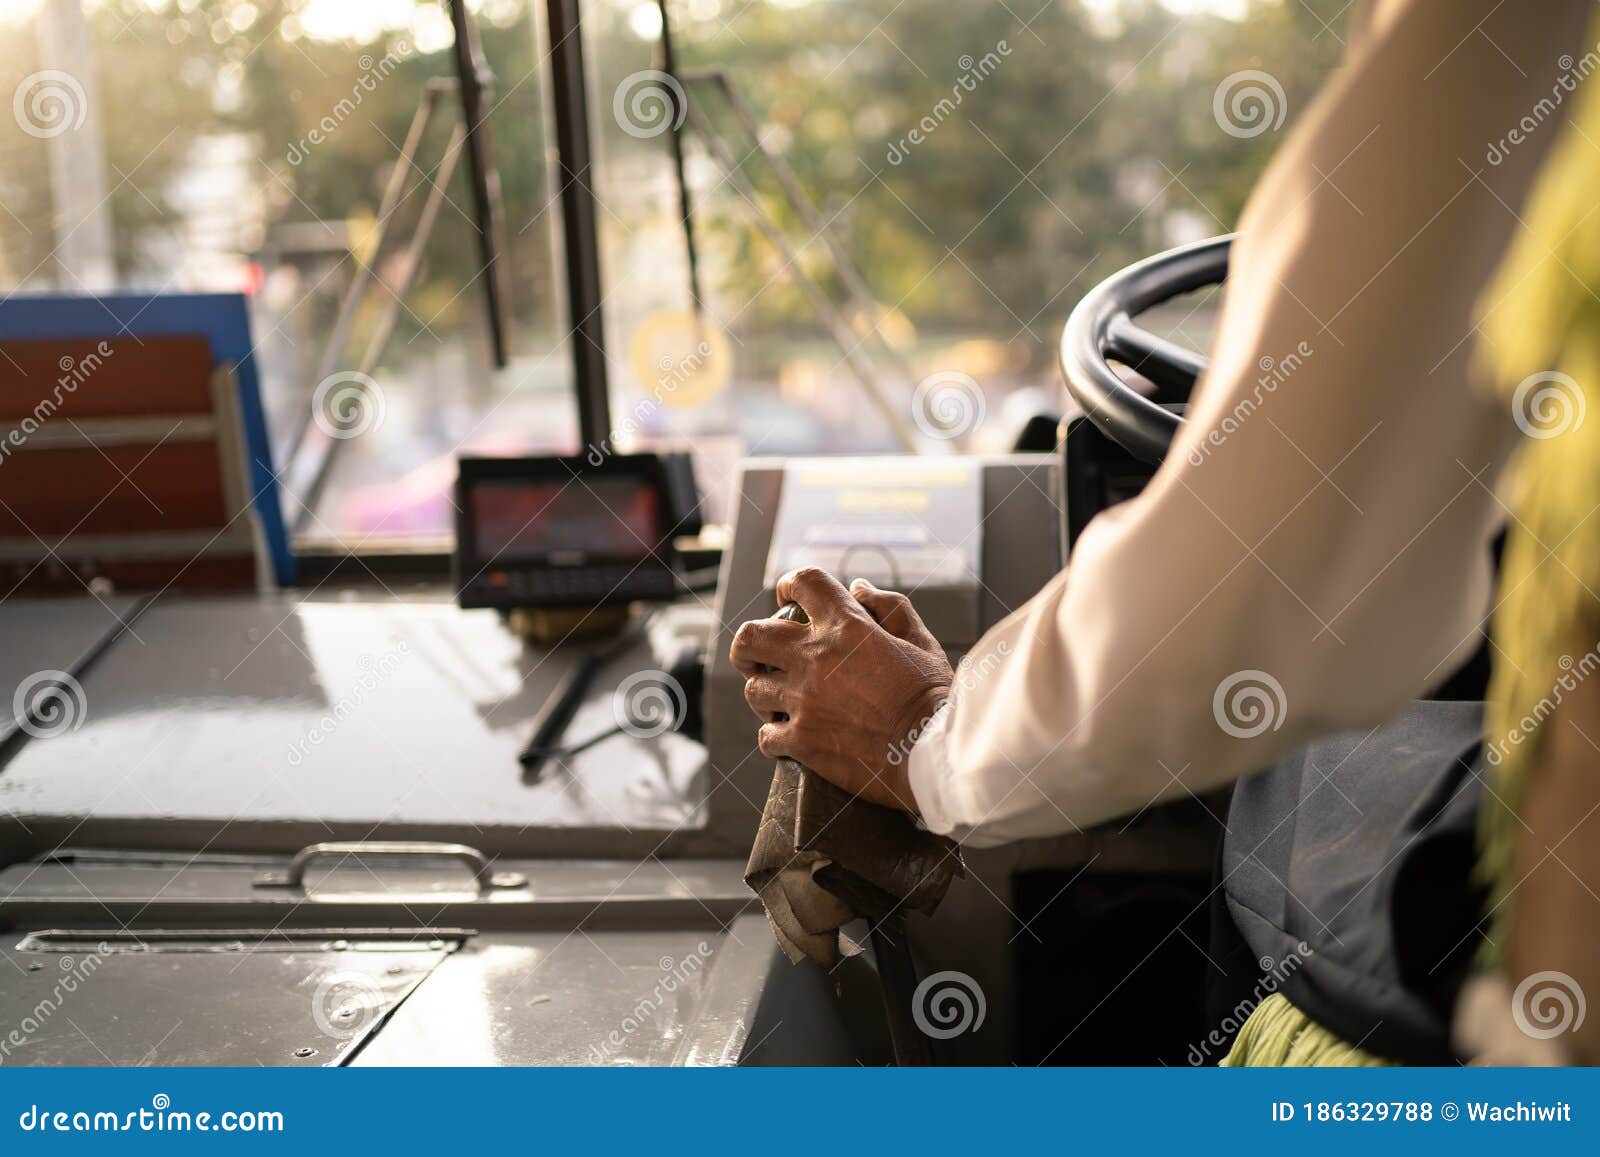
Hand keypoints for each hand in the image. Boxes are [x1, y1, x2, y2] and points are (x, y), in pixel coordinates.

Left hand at [730, 568, 952, 811]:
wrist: (932, 753)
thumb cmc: (931, 697)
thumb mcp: (920, 641)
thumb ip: (889, 608)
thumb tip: (858, 587)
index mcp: (847, 626)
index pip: (803, 583)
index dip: (790, 584)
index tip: (788, 597)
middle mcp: (815, 658)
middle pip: (750, 637)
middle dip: (748, 644)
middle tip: (760, 655)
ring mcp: (803, 701)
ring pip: (753, 689)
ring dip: (765, 692)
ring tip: (780, 701)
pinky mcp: (802, 741)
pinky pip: (766, 736)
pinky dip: (774, 736)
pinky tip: (789, 735)